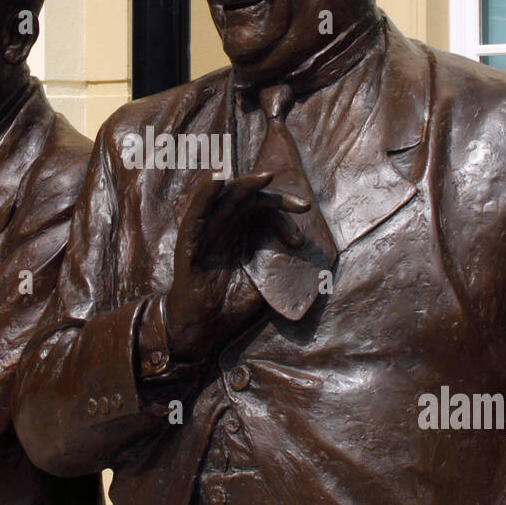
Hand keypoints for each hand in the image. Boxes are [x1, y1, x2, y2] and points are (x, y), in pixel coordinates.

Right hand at [165, 172, 310, 362]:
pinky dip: (206, 193)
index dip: (284, 211)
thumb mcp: (268, 281)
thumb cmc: (233, 305)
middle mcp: (223, 226)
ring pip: (223, 196)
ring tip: (265, 177)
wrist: (207, 327)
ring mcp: (206, 230)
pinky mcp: (189, 239)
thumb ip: (283, 264)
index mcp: (240, 232)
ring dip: (244, 184)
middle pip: (247, 198)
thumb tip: (315, 261)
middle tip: (302, 207)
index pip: (262, 209)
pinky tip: (219, 180)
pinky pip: (197, 211)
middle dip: (275, 198)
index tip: (306, 217)